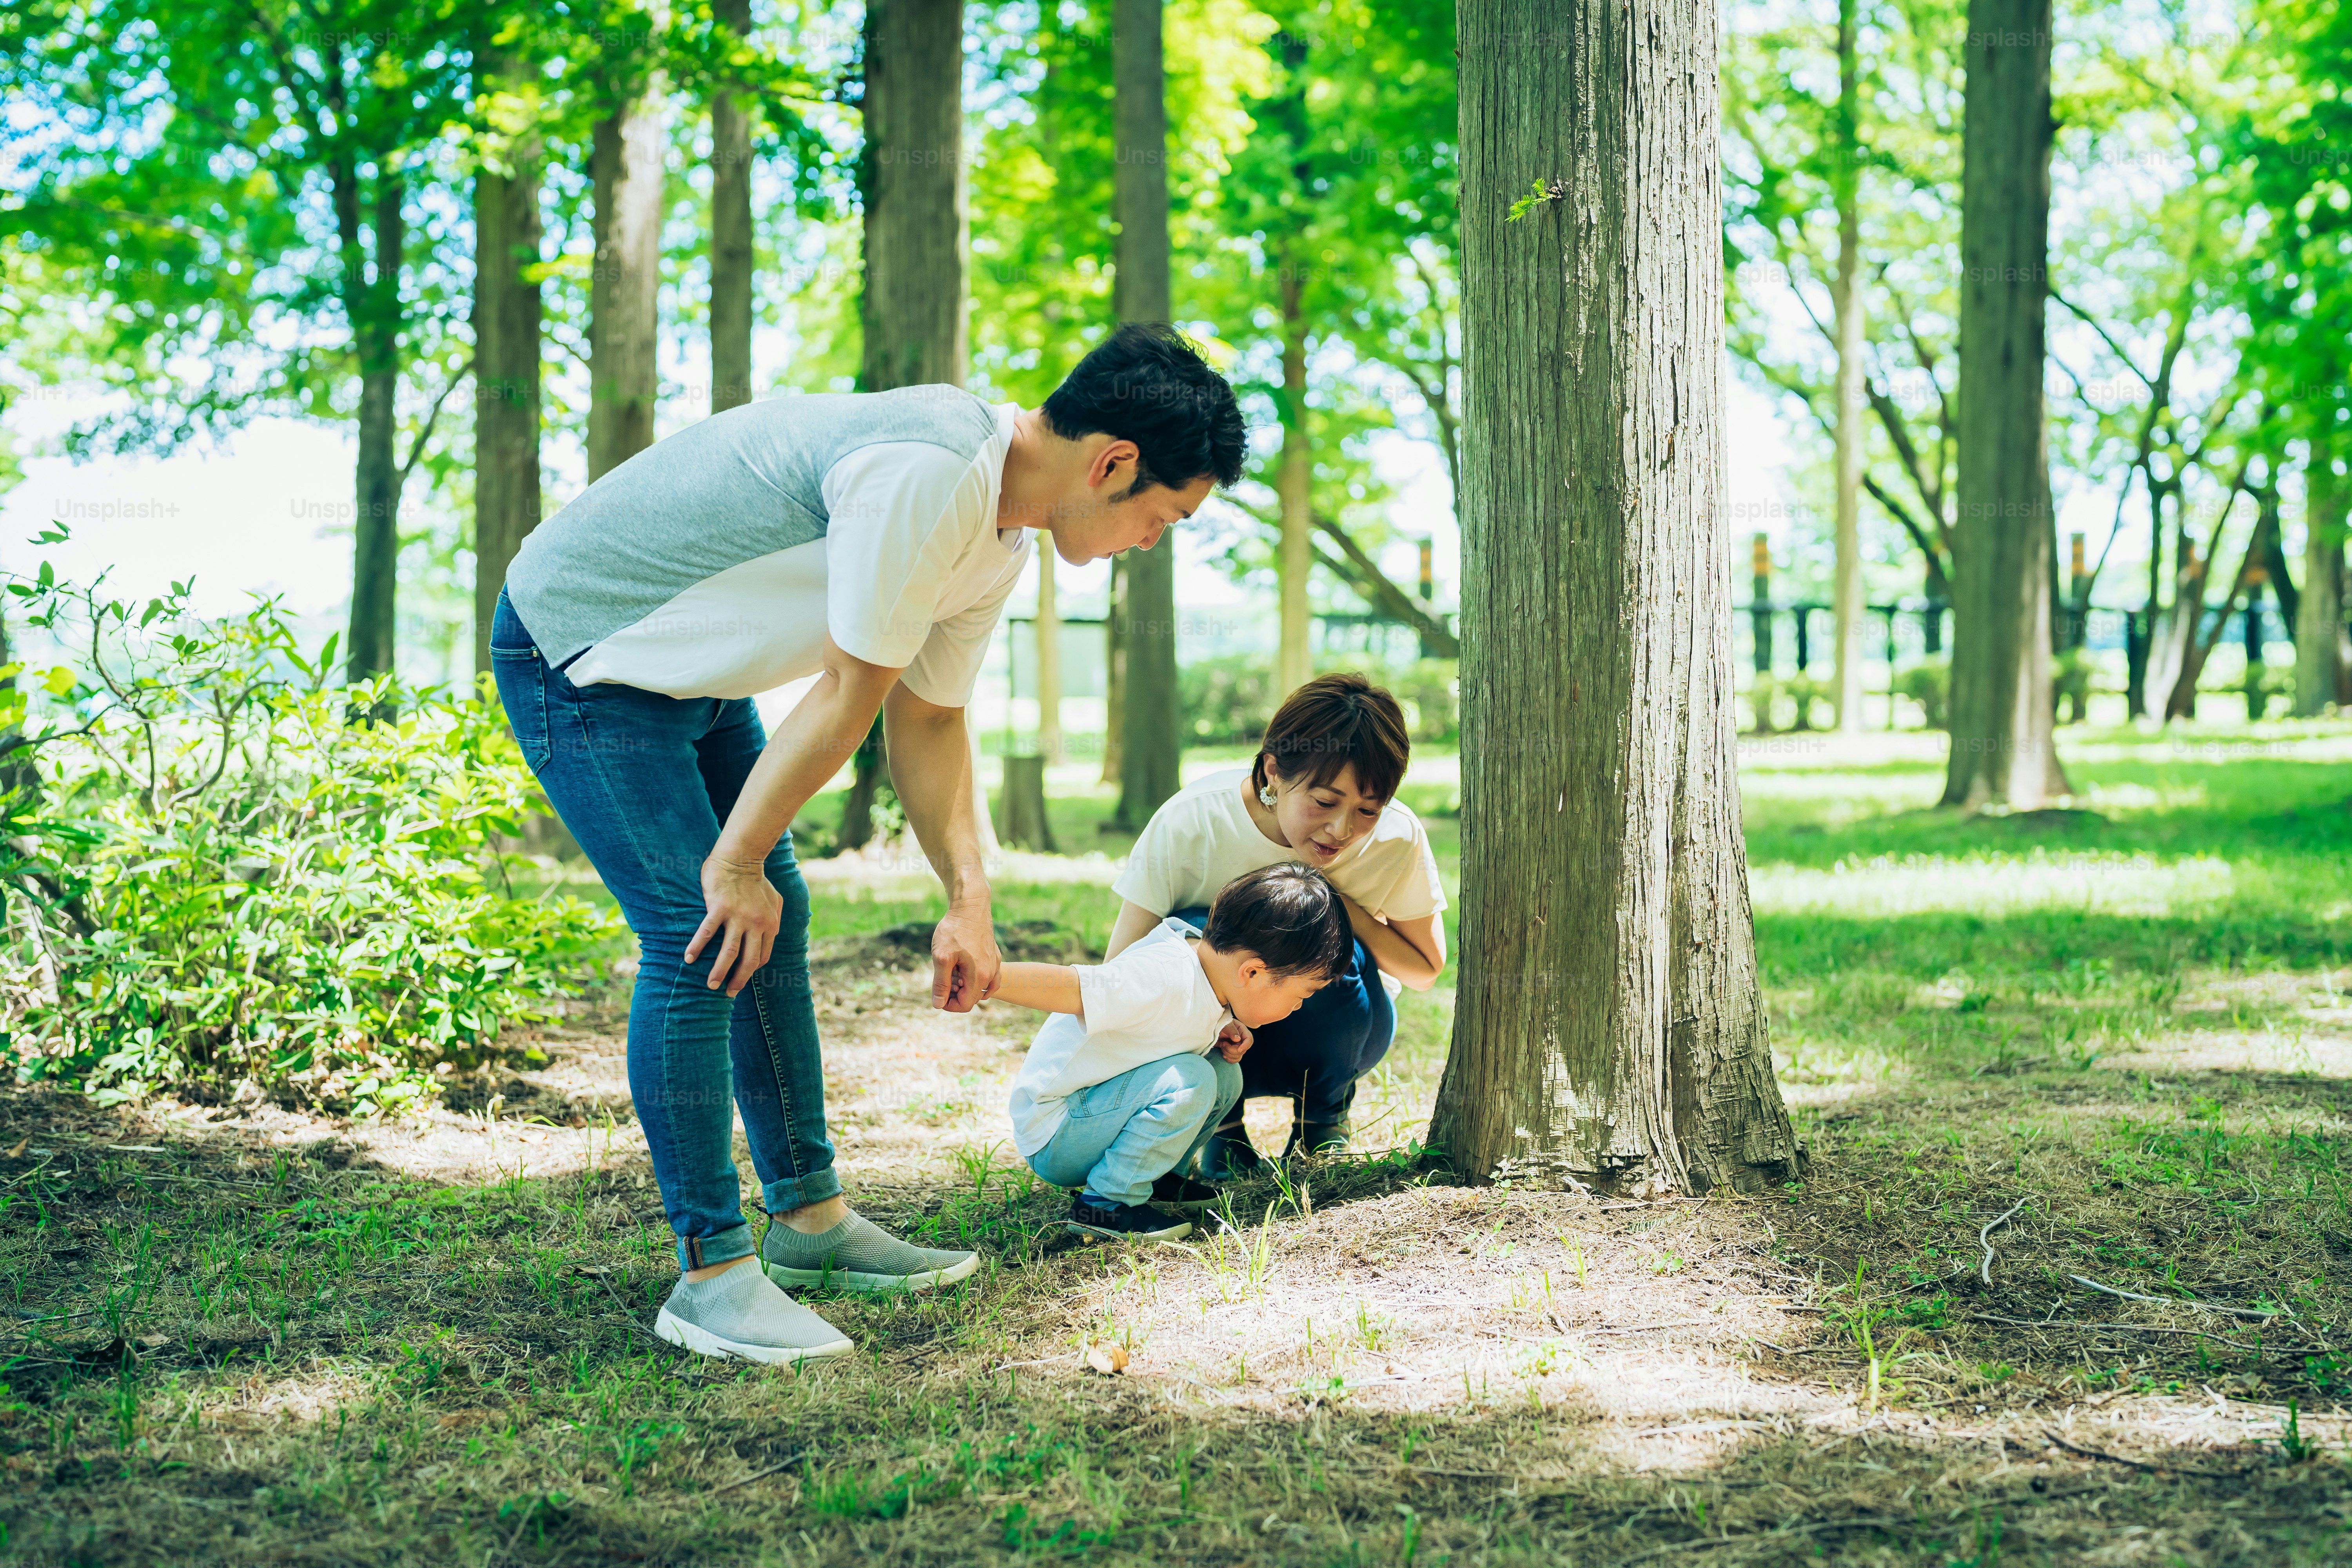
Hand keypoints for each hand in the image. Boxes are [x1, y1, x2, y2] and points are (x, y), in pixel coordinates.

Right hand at [685, 854, 781, 996]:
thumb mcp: (775, 899)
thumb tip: (773, 932)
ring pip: (729, 952)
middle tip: (728, 994)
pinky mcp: (719, 908)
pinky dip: (697, 947)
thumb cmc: (756, 878)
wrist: (740, 857)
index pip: (762, 955)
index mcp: (770, 923)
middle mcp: (756, 923)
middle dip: (738, 980)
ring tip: (710, 985)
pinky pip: (707, 932)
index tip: (741, 978)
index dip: (752, 969)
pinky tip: (689, 959)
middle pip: (749, 960)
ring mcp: (737, 917)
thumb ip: (775, 917)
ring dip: (719, 972)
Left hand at [930, 902, 1000, 1012]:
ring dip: (965, 986)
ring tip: (953, 972)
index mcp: (979, 977)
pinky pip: (989, 977)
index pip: (965, 1005)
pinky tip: (966, 973)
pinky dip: (977, 980)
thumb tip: (938, 1005)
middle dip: (956, 994)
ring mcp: (995, 964)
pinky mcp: (995, 956)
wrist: (970, 907)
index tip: (937, 994)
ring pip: (981, 988)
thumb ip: (940, 984)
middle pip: (973, 998)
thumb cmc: (954, 931)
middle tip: (943, 978)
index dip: (948, 1005)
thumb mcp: (941, 958)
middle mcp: (991, 974)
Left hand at [1214, 1020, 1253, 1062]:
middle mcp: (1241, 1040)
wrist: (1211, 1028)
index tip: (1238, 1049)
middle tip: (1223, 1043)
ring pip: (1238, 1056)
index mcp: (1242, 1031)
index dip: (1245, 1046)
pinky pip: (1234, 1059)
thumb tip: (1238, 1039)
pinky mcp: (1231, 1052)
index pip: (1249, 1039)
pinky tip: (1223, 1054)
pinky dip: (1228, 1059)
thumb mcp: (1225, 1024)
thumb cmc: (1219, 1023)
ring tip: (1222, 1046)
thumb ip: (1231, 1030)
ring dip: (1228, 1054)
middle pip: (1242, 1050)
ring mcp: (1236, 1046)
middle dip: (1231, 1049)